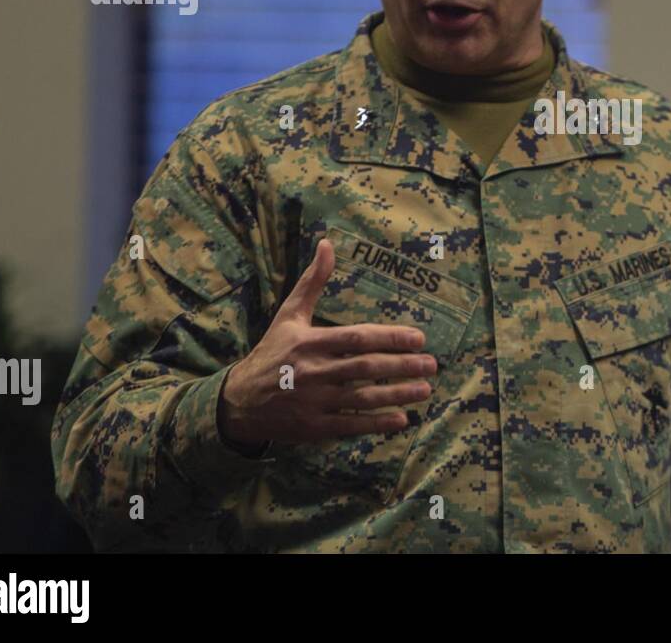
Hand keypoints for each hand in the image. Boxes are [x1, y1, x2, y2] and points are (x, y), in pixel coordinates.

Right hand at [218, 238, 437, 445]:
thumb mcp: (288, 315)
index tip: (418, 338)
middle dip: (402, 366)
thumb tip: (327, 243)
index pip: (357, 338)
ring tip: (425, 390)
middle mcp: (313, 371)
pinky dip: (376, 423)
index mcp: (310, 342)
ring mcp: (313, 401)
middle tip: (431, 365)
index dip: (390, 337)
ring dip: (397, 394)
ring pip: (362, 398)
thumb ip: (312, 282)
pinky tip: (401, 419)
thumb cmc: (272, 352)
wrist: (239, 401)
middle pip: (365, 367)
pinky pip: (350, 425)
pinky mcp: (313, 427)